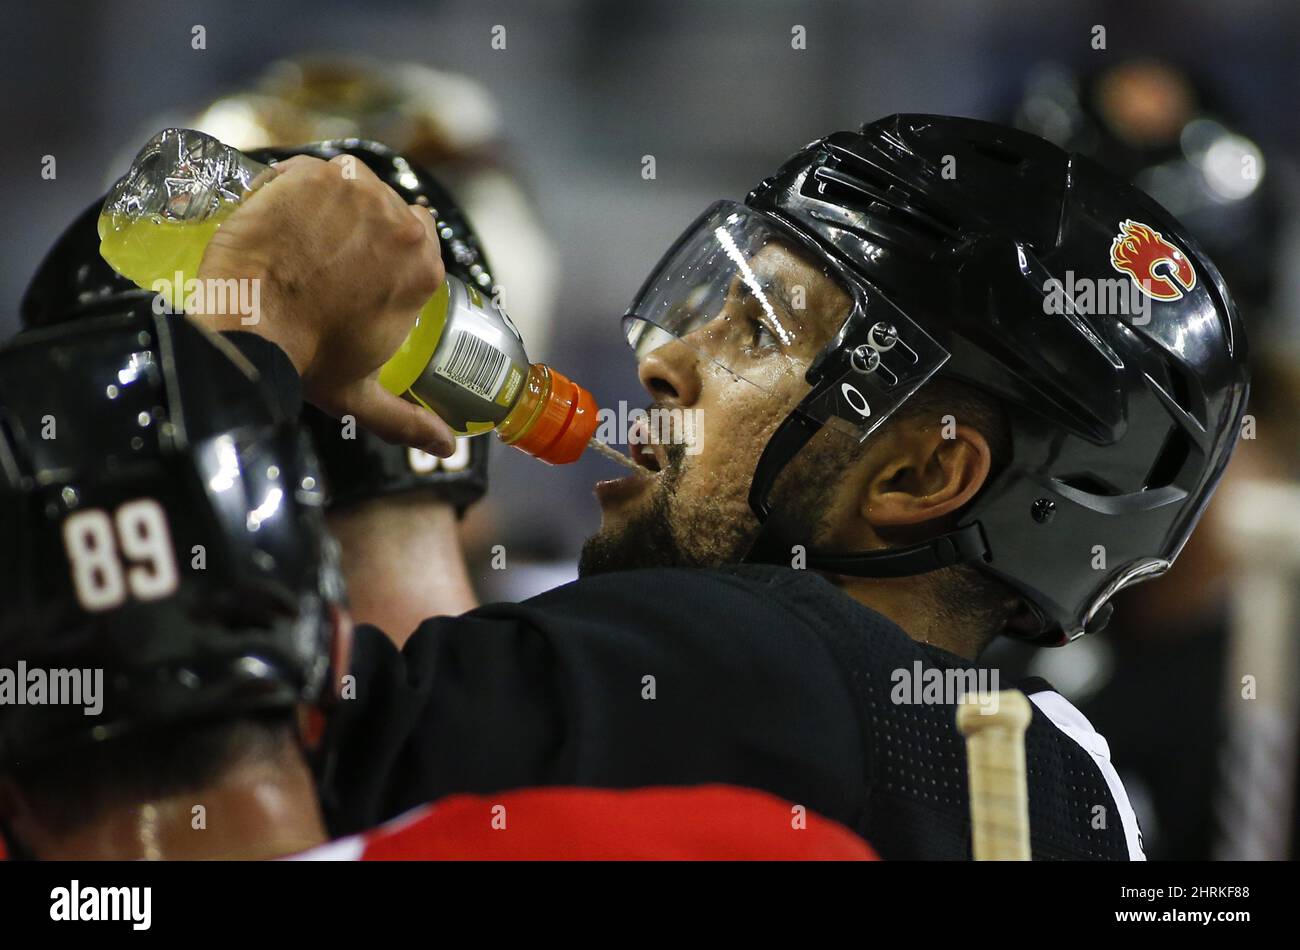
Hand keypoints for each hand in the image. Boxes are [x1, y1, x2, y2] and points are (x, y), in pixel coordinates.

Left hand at [193, 154, 454, 455]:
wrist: (250, 328)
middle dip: (357, 223)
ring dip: (326, 201)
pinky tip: (275, 215)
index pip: (419, 237)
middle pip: (385, 207)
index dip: (387, 245)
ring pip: (348, 184)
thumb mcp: (364, 396)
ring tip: (296, 234)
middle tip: (320, 252)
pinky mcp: (312, 173)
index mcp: (424, 271)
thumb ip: (409, 422)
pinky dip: (289, 185)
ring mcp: (358, 193)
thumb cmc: (308, 361)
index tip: (360, 257)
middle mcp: (401, 225)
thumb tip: (445, 448)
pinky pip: (305, 170)